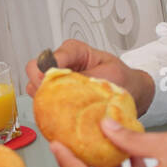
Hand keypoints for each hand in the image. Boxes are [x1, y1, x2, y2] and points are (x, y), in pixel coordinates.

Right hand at [26, 38, 154, 114]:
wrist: (132, 94)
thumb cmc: (123, 80)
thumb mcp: (110, 75)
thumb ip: (86, 78)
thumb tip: (65, 87)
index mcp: (74, 51)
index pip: (49, 57)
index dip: (49, 70)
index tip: (56, 81)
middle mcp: (61, 64)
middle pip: (34, 70)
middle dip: (42, 86)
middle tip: (58, 98)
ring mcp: (55, 80)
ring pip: (34, 88)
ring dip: (45, 99)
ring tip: (63, 107)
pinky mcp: (55, 96)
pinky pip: (40, 103)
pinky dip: (48, 110)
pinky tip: (62, 115)